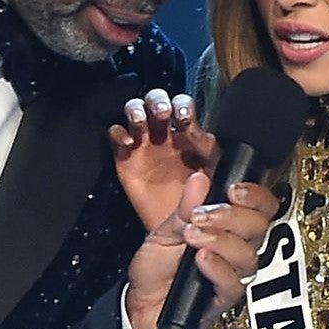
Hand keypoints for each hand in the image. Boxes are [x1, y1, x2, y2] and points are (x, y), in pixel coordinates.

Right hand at [109, 88, 216, 230]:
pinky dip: (118, 132)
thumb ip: (210, 159)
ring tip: (141, 123)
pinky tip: (128, 143)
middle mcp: (164, 132)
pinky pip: (115, 134)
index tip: (184, 119)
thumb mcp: (213, 177)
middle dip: (158, 101)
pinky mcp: (124, 156)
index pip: (183, 105)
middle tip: (163, 113)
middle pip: (157, 100)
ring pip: (134, 109)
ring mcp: (143, 143)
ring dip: (137, 110)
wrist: (177, 227)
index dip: (183, 107)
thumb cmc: (198, 200)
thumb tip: (204, 145)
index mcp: (187, 133)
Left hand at [124, 171, 277, 328]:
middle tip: (202, 214)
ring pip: (249, 256)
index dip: (256, 196)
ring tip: (192, 235)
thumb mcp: (164, 231)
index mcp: (229, 229)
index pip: (261, 209)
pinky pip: (233, 285)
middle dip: (233, 215)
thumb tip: (200, 178)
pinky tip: (201, 258)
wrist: (140, 306)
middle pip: (259, 228)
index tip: (233, 189)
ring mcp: (232, 276)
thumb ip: (185, 208)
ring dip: (221, 240)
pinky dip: (218, 268)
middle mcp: (236, 251)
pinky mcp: (222, 301)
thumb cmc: (157, 269)